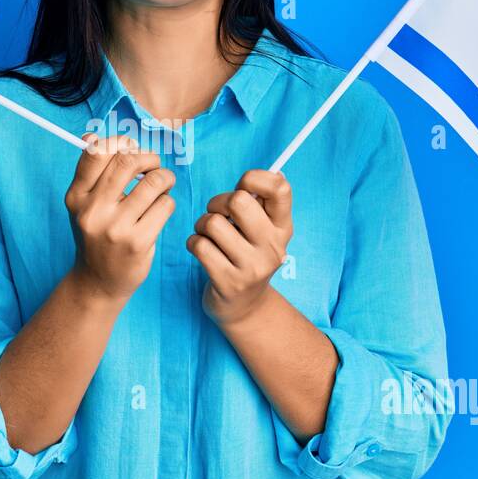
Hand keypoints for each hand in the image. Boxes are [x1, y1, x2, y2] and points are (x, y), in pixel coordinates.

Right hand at [65, 133, 176, 303]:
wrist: (97, 282)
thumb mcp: (84, 205)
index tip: (130, 150)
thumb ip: (90, 173)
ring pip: (153, 182)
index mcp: (76, 196)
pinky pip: (165, 205)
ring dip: (164, 179)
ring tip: (162, 187)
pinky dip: (167, 203)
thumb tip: (91, 136)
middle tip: (153, 167)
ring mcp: (115, 228)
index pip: (96, 152)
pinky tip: (159, 212)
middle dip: (149, 158)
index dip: (120, 142)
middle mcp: (92, 211)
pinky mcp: (137, 242)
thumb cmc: (97, 235)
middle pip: (128, 161)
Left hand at [187, 169, 292, 326]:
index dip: (255, 177)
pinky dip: (193, 243)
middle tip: (216, 214)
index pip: (280, 188)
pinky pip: (199, 245)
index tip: (242, 187)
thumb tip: (274, 170)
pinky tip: (201, 250)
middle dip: (217, 202)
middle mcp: (272, 246)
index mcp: (283, 227)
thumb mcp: (264, 232)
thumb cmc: (247, 256)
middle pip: (238, 201)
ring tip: (207, 236)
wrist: (245, 308)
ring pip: (212, 223)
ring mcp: (252, 266)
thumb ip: (263, 204)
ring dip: (201, 226)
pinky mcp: (229, 281)